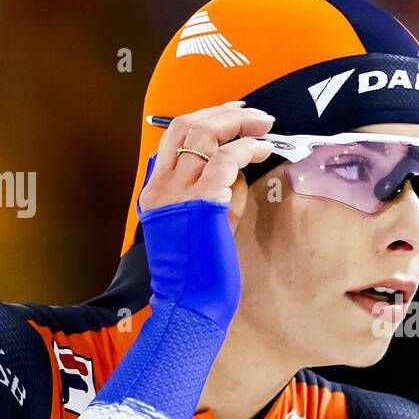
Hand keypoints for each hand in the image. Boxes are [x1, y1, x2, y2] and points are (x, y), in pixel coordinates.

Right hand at [136, 102, 272, 326]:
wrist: (189, 305)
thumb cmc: (197, 273)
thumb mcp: (198, 224)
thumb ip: (211, 193)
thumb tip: (235, 167)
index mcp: (154, 191)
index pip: (173, 135)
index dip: (205, 116)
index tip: (232, 112)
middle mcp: (161, 188)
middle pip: (187, 126)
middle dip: (224, 113)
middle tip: (255, 115)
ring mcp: (177, 194)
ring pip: (204, 135)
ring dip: (239, 125)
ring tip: (264, 127)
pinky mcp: (202, 204)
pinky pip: (224, 161)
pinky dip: (245, 149)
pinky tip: (261, 150)